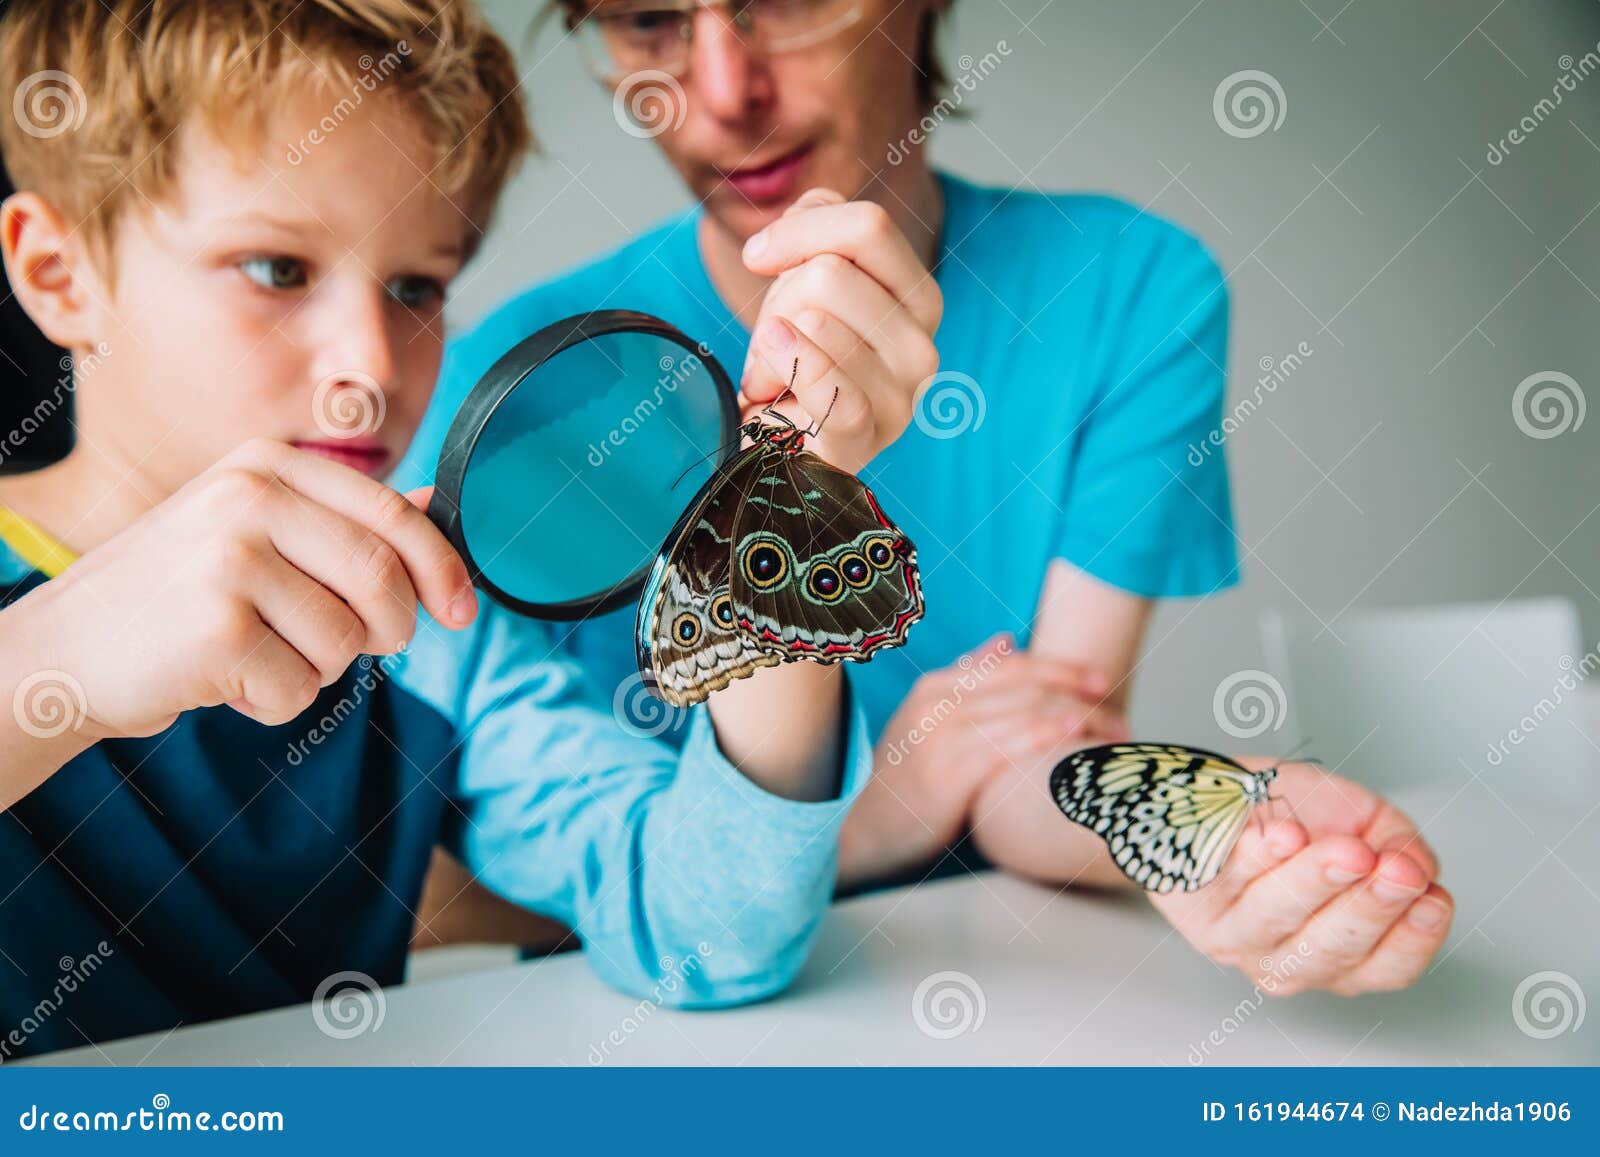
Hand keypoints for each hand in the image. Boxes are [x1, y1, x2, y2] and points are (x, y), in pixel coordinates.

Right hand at [13, 438, 475, 739]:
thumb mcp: (256, 533)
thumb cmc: (174, 597)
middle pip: (382, 578)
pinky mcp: (216, 628)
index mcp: (268, 466)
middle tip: (366, 649)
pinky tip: (226, 680)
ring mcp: (229, 559)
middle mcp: (248, 498)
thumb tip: (439, 506)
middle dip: (392, 630)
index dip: (441, 569)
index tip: (462, 611)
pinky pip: (300, 687)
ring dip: (319, 670)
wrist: (61, 652)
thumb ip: (345, 520)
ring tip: (259, 654)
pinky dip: (276, 702)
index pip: (392, 515)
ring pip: (346, 641)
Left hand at [738, 188, 942, 474]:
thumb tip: (805, 218)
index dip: (799, 230)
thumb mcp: (804, 276)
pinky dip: (786, 368)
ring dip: (770, 346)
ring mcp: (901, 398)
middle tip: (776, 338)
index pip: (868, 227)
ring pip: (815, 321)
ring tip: (776, 374)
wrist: (776, 443)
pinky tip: (765, 381)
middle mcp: (923, 347)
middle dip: (779, 299)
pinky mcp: (865, 438)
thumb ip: (815, 224)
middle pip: (830, 273)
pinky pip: (825, 383)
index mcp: (920, 299)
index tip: (757, 255)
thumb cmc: (795, 356)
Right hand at [839, 633, 1127, 886]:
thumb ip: (965, 682)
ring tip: (1112, 735)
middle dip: (1078, 692)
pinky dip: (1047, 735)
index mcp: (935, 686)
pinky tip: (1075, 738)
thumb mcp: (927, 721)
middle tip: (1118, 710)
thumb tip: (1006, 642)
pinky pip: (1009, 744)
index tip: (1100, 681)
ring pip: (1024, 710)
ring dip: (1077, 717)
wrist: (865, 831)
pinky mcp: (949, 772)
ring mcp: (941, 736)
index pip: (1011, 663)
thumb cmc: (906, 780)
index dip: (1061, 668)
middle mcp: (937, 703)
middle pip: (1024, 683)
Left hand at [1149, 760, 1452, 995]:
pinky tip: (1281, 836)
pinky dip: (1255, 855)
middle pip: (1333, 946)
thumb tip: (1418, 868)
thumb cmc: (1294, 813)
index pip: (1387, 967)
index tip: (1430, 896)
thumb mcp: (1365, 821)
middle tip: (1394, 868)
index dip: (1413, 937)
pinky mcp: (1193, 900)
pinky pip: (1227, 877)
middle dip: (1369, 904)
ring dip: (1315, 879)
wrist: (1219, 789)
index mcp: (1345, 952)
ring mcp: (1239, 934)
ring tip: (1347, 850)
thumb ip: (1400, 846)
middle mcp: (1291, 957)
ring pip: (1278, 913)